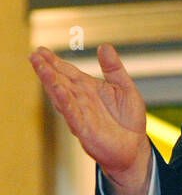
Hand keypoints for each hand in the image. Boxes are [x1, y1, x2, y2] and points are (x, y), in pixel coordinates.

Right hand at [29, 43, 150, 194]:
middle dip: (46, 68)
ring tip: (41, 67)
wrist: (134, 148)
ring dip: (51, 82)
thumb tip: (104, 46)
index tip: (41, 50)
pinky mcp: (85, 130)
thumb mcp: (125, 88)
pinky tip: (58, 90)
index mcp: (88, 88)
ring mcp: (81, 115)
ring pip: (62, 96)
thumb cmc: (128, 120)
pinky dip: (65, 102)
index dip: (54, 61)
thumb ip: (113, 68)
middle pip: (60, 81)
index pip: (68, 72)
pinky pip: (73, 114)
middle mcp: (81, 100)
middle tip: (34, 55)